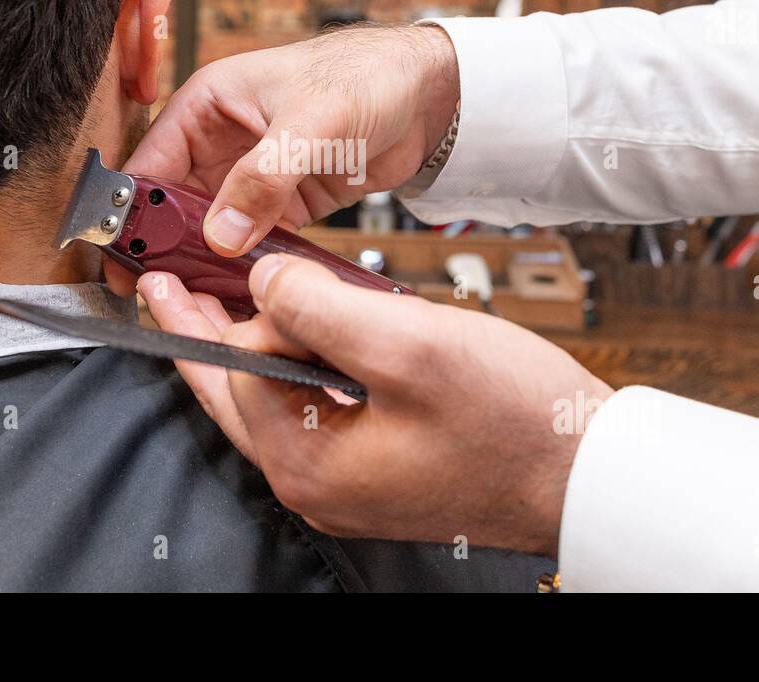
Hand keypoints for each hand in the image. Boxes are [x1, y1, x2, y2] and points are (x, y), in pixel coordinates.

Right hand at [121, 24, 458, 262]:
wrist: (426, 95)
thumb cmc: (366, 77)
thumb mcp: (311, 122)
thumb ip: (264, 176)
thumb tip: (222, 232)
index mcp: (208, 104)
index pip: (150, 162)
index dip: (130, 209)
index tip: (123, 253)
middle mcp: (220, 142)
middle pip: (173, 203)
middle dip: (164, 245)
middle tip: (157, 288)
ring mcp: (250, 176)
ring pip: (209, 228)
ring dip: (203, 261)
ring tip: (194, 298)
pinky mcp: (282, 203)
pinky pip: (251, 241)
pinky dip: (244, 266)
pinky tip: (237, 291)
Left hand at [140, 254, 613, 556]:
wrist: (584, 471)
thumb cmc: (513, 421)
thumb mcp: (407, 343)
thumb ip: (317, 306)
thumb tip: (264, 279)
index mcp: (306, 460)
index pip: (238, 369)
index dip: (228, 312)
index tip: (185, 276)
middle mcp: (315, 482)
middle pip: (240, 393)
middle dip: (212, 332)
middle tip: (173, 290)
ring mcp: (345, 482)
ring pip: (281, 398)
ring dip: (269, 343)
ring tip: (254, 296)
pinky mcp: (375, 471)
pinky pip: (319, 410)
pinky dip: (312, 365)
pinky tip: (320, 331)